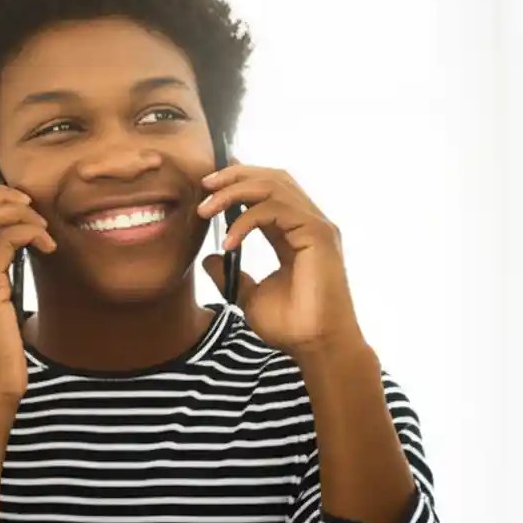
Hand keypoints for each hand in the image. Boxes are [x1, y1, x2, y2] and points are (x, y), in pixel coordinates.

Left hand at [197, 162, 364, 358]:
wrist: (315, 346)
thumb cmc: (292, 327)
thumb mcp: (249, 296)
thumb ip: (231, 273)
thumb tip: (209, 258)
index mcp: (295, 233)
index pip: (268, 191)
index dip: (238, 182)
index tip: (207, 187)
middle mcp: (309, 223)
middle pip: (273, 177)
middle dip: (235, 175)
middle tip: (204, 184)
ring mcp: (316, 226)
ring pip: (274, 186)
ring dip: (235, 191)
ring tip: (206, 208)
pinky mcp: (319, 234)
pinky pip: (277, 210)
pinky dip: (247, 220)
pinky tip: (229, 241)